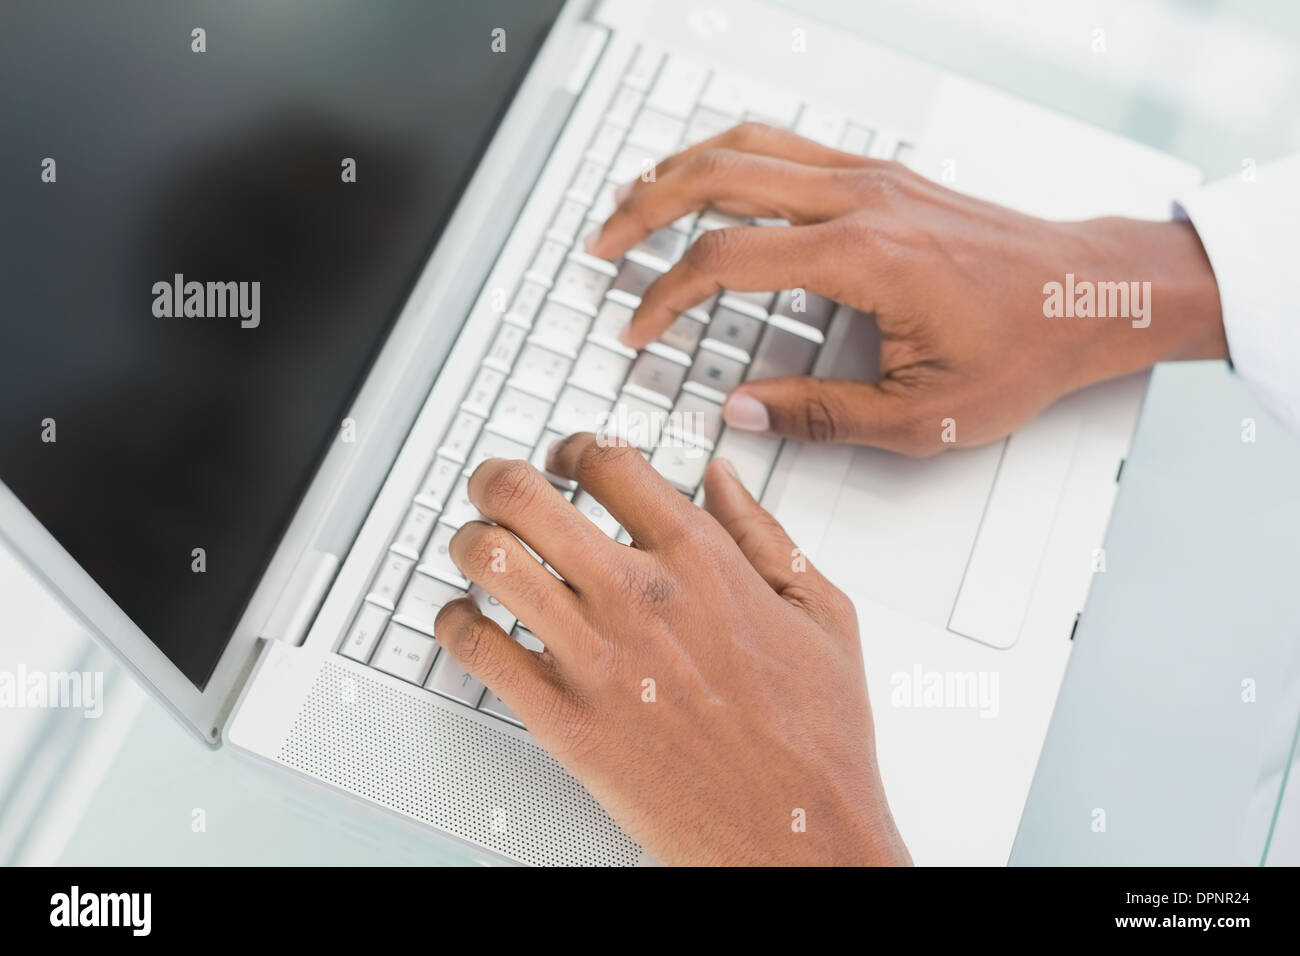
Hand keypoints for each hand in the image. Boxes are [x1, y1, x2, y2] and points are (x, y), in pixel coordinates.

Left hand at [432, 437, 909, 865]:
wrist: (800, 836)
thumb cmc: (817, 737)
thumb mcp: (822, 612)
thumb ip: (764, 533)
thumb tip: (722, 478)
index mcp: (700, 559)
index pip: (607, 461)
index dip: (573, 447)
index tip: (566, 461)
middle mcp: (637, 594)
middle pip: (524, 493)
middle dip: (497, 478)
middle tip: (495, 487)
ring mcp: (594, 656)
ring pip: (488, 559)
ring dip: (469, 541)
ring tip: (477, 548)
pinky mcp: (564, 720)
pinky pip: (476, 650)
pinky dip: (454, 624)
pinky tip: (466, 621)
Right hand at [586, 123, 1228, 454]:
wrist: (1089, 294)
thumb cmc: (1023, 347)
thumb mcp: (921, 416)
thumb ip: (818, 416)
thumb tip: (742, 413)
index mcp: (861, 258)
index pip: (724, 259)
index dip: (664, 296)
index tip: (638, 328)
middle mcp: (859, 200)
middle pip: (717, 177)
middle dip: (642, 208)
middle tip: (600, 244)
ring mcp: (869, 176)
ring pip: (746, 144)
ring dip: (677, 169)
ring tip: (632, 200)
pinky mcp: (880, 175)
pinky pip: (784, 143)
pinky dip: (728, 155)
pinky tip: (707, 179)